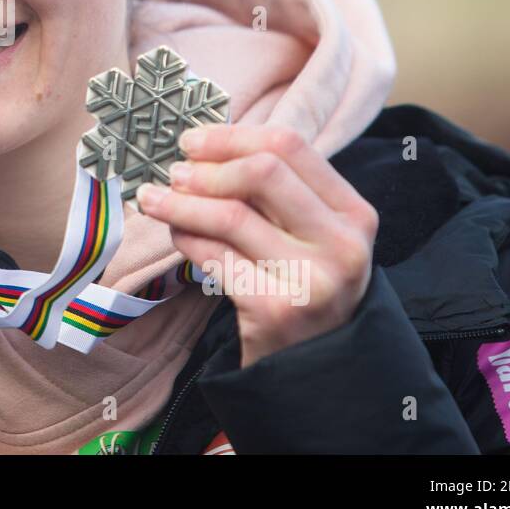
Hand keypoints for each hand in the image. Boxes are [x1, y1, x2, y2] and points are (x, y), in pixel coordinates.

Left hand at [136, 125, 377, 367]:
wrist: (312, 370)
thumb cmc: (302, 286)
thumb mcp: (310, 236)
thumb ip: (273, 193)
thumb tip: (203, 147)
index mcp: (354, 214)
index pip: (291, 147)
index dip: (232, 138)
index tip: (193, 141)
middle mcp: (342, 245)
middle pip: (262, 172)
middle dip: (207, 167)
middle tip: (174, 172)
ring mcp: (311, 279)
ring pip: (230, 215)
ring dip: (181, 202)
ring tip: (154, 198)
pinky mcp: (274, 310)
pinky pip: (213, 256)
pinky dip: (185, 237)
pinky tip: (175, 232)